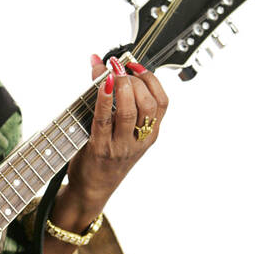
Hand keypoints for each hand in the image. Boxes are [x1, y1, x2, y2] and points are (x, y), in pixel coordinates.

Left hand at [63, 53, 168, 214]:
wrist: (92, 189)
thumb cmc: (107, 158)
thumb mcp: (123, 133)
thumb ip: (119, 101)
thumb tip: (101, 64)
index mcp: (149, 134)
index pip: (162, 102)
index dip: (151, 79)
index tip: (135, 65)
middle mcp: (138, 140)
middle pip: (148, 105)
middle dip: (135, 80)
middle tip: (120, 67)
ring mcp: (120, 146)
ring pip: (129, 112)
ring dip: (121, 86)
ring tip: (112, 72)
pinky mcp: (100, 149)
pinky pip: (104, 121)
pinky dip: (103, 100)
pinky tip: (101, 86)